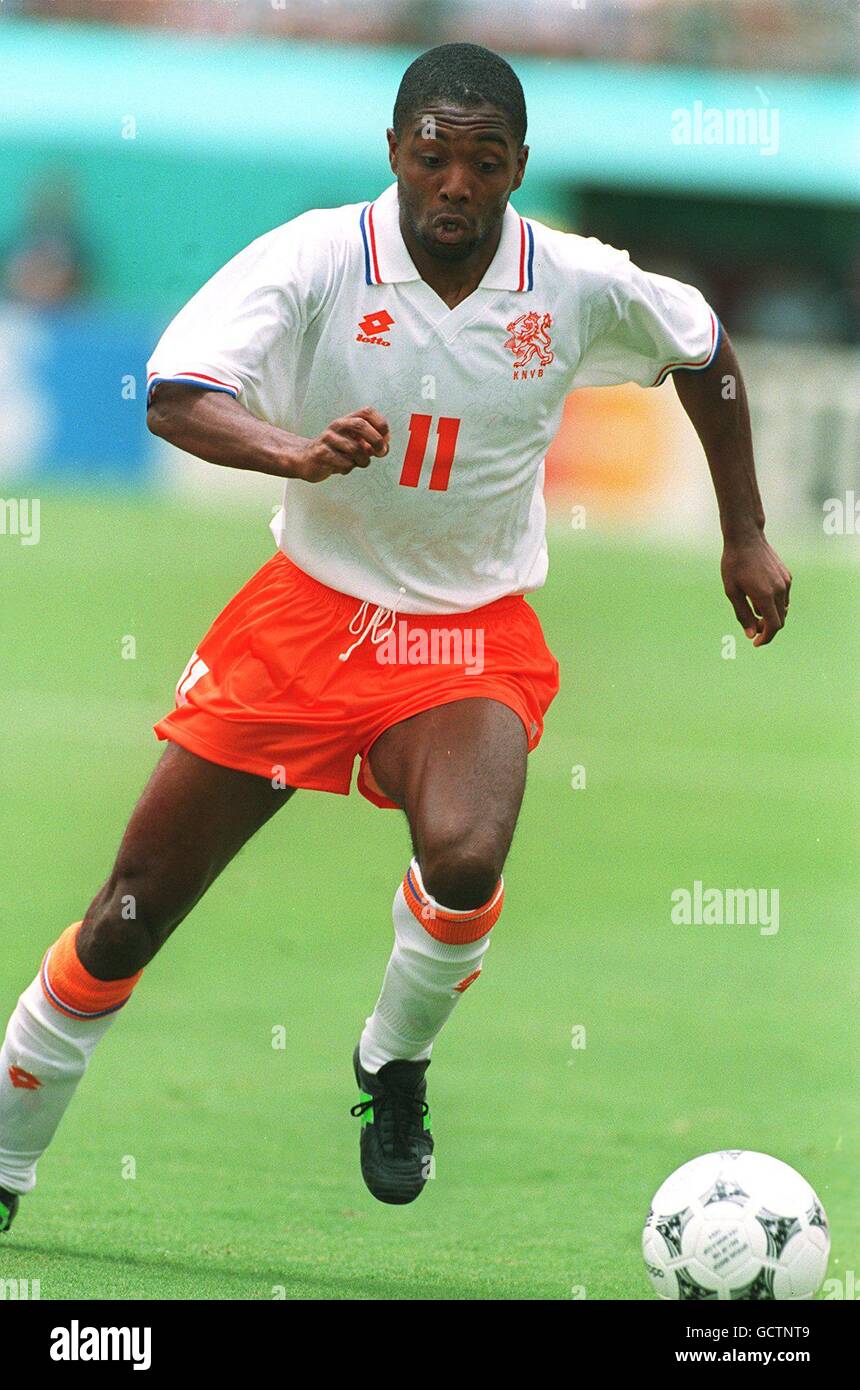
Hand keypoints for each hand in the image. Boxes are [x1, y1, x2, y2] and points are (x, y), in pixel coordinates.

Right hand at [290, 406, 389, 481]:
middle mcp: (337, 426)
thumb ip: (369, 443)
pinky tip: (342, 467)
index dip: (381, 423)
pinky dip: (349, 468)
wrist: (305, 459)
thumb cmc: (333, 451)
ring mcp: (328, 439)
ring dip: (363, 461)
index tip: (386, 438)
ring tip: (358, 463)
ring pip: (355, 449)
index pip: (367, 412)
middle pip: (361, 425)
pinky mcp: (322, 454)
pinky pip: (345, 463)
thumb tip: (386, 443)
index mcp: (347, 421)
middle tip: (380, 452)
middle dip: (376, 440)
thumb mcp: (352, 443)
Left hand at [721, 532, 791, 646]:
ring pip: (783, 609)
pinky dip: (775, 604)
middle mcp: (779, 590)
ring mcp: (785, 582)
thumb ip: (743, 614)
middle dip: (767, 629)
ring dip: (771, 616)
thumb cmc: (734, 564)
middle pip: (780, 620)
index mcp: (765, 595)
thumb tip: (751, 634)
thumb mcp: (732, 592)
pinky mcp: (787, 576)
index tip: (756, 643)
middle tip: (753, 629)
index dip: (766, 638)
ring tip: (754, 612)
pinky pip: (784, 597)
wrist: (746, 538)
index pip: (773, 626)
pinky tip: (760, 598)